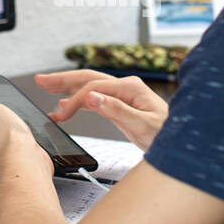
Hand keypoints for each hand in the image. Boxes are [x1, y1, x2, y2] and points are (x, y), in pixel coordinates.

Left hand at [0, 84, 53, 177]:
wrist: (27, 161)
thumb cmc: (7, 138)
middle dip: (3, 137)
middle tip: (12, 129)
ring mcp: (5, 166)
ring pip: (8, 154)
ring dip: (15, 147)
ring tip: (23, 138)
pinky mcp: (21, 170)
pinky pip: (22, 161)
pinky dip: (26, 156)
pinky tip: (31, 149)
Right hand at [35, 69, 168, 151]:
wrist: (183, 144)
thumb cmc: (167, 135)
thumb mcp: (142, 126)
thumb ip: (117, 111)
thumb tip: (93, 98)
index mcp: (130, 88)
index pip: (94, 89)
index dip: (75, 101)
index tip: (61, 115)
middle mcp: (126, 88)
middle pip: (88, 79)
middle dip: (63, 79)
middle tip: (41, 80)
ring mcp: (123, 95)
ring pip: (90, 86)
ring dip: (67, 87)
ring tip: (46, 86)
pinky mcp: (121, 106)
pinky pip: (96, 99)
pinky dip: (78, 100)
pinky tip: (67, 105)